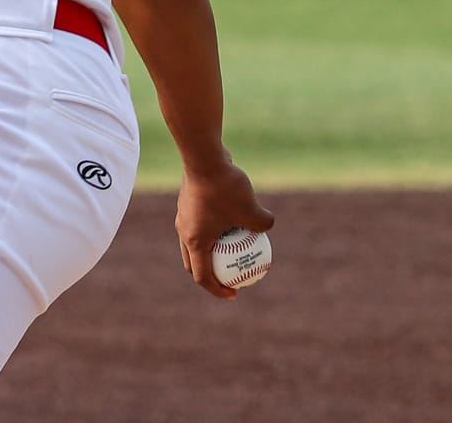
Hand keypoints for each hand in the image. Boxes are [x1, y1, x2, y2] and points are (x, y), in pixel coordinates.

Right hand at [175, 153, 274, 299]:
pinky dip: (214, 231)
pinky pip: (200, 224)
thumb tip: (268, 228)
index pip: (202, 276)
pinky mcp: (188, 203)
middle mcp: (184, 231)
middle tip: (231, 278)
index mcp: (195, 241)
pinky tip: (233, 220)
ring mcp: (184, 216)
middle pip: (194, 262)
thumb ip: (263, 223)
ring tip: (234, 250)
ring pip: (196, 242)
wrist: (203, 157)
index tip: (235, 293)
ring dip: (212, 251)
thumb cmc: (226, 188)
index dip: (218, 290)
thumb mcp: (253, 210)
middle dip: (211, 275)